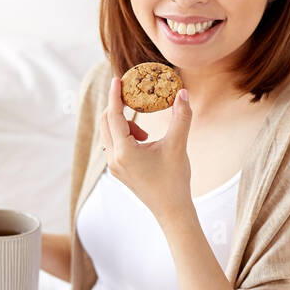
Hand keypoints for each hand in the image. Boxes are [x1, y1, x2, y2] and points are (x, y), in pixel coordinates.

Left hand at [100, 77, 194, 227]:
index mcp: (123, 151)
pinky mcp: (118, 170)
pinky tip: (144, 140)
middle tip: (133, 97)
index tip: (117, 79)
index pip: (113, 116)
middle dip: (118, 108)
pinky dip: (125, 135)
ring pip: (109, 134)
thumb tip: (183, 92)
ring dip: (124, 124)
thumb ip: (181, 116)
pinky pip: (113, 144)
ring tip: (146, 133)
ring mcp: (114, 166)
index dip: (115, 96)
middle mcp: (113, 158)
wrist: (171, 210)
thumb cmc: (174, 179)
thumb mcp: (178, 145)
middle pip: (106, 122)